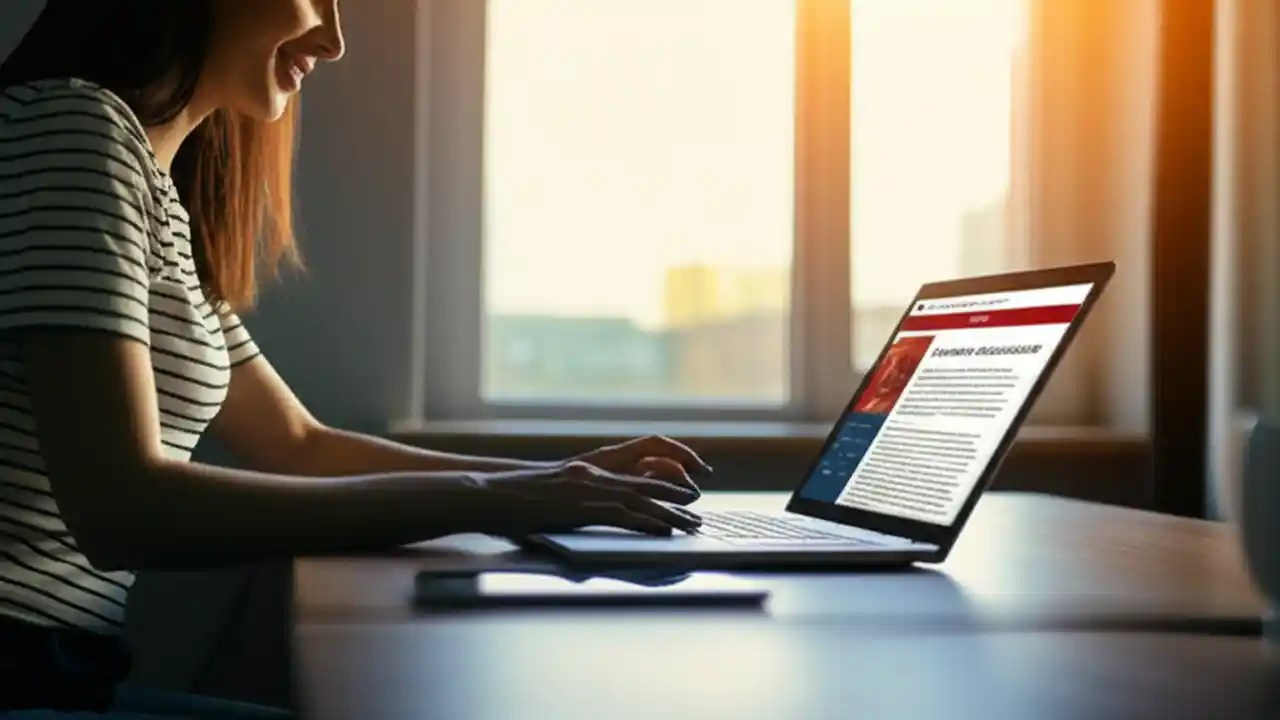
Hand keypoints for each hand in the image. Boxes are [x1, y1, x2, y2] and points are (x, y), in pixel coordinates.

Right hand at [474, 461, 702, 535]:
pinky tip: (665, 532)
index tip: (681, 492)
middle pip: (646, 485)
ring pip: (642, 500)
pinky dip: (648, 523)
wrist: (494, 495)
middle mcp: (594, 475)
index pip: (635, 473)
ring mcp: (590, 489)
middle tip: (696, 512)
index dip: (662, 481)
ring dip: (671, 514)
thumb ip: (578, 500)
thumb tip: (592, 512)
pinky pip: (625, 516)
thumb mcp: (553, 494)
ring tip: (692, 526)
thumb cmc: (516, 500)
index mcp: (589, 470)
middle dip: (675, 498)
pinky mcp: (584, 506)